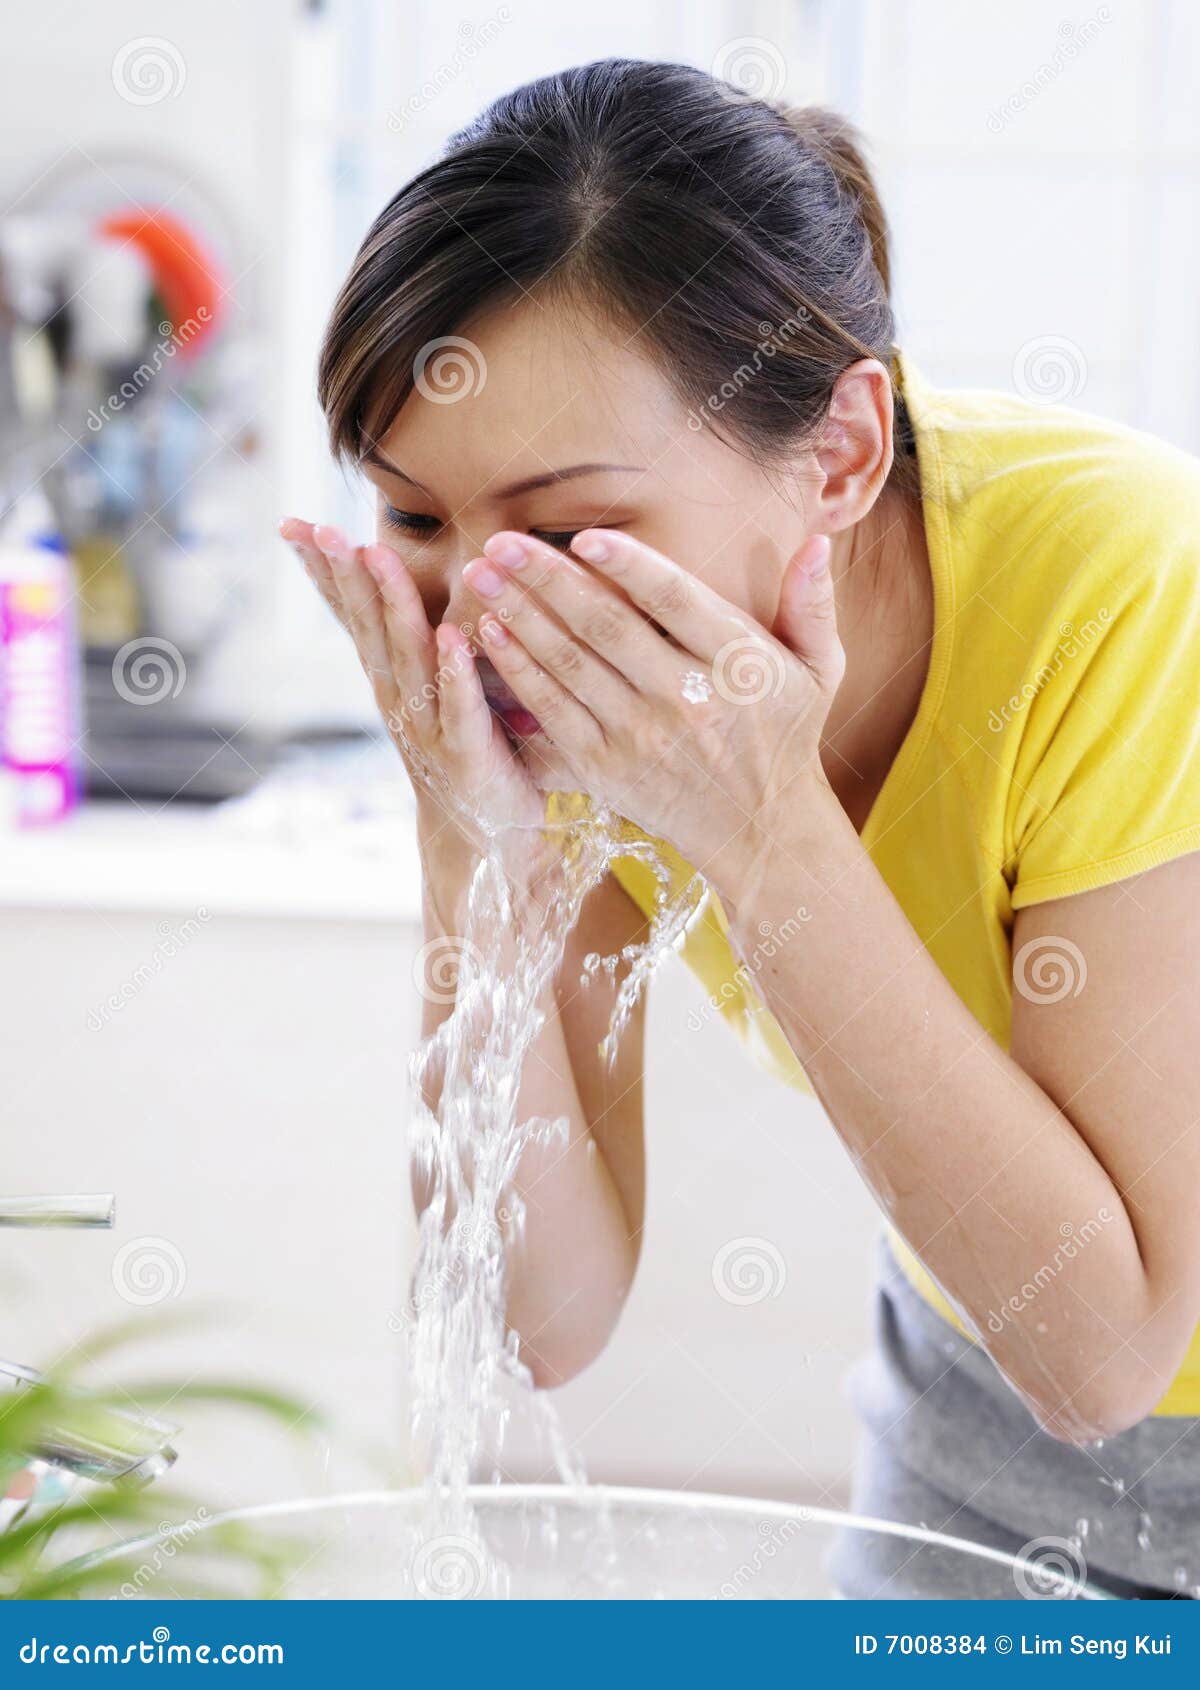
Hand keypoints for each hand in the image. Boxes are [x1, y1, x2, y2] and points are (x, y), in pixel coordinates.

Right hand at [279, 519, 545, 853]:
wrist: (487, 835)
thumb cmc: (467, 746)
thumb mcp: (437, 684)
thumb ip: (424, 634)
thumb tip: (407, 574)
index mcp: (391, 675)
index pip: (351, 614)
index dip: (323, 573)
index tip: (293, 526)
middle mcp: (399, 696)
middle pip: (369, 625)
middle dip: (345, 575)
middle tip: (322, 529)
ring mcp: (428, 725)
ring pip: (408, 655)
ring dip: (393, 604)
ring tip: (377, 556)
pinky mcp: (466, 752)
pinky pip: (459, 705)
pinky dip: (455, 672)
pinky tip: (449, 638)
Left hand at [460, 527, 843, 883]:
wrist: (760, 829)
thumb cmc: (784, 734)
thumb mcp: (819, 670)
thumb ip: (812, 606)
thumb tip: (820, 544)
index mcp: (735, 663)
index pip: (676, 603)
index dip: (629, 567)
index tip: (585, 536)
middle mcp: (685, 699)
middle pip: (606, 628)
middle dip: (546, 580)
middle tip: (500, 542)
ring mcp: (641, 737)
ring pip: (570, 666)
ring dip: (518, 616)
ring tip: (480, 575)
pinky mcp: (607, 768)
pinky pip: (553, 712)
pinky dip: (518, 672)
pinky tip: (489, 635)